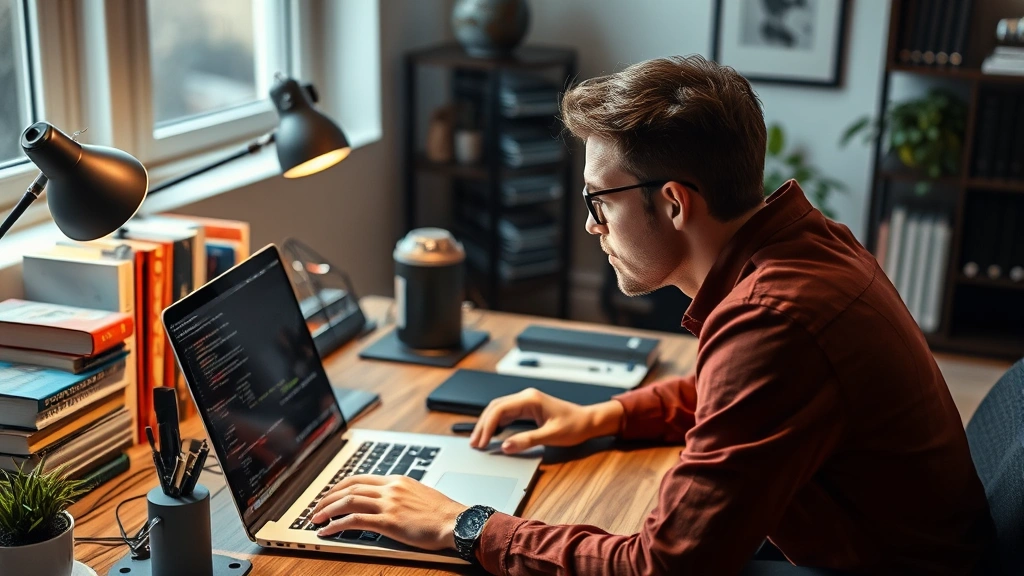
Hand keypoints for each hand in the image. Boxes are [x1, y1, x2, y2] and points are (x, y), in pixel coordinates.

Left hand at [310, 475, 466, 549]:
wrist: (456, 522)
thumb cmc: (443, 514)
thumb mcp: (420, 495)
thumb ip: (401, 495)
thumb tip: (389, 503)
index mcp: (397, 481)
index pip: (361, 478)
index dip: (340, 486)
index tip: (330, 493)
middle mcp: (390, 488)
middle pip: (350, 487)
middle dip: (328, 497)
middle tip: (317, 507)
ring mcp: (388, 504)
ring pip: (348, 501)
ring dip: (327, 510)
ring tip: (316, 519)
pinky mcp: (388, 522)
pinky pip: (354, 520)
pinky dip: (336, 525)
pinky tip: (327, 531)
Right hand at [470, 388, 624, 453]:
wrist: (588, 421)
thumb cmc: (574, 426)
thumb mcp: (551, 436)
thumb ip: (527, 440)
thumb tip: (505, 446)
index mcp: (530, 399)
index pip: (500, 409)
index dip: (487, 426)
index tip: (480, 442)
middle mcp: (526, 397)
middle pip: (495, 408)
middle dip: (482, 425)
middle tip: (474, 443)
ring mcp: (526, 402)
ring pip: (499, 410)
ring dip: (488, 424)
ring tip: (478, 440)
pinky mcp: (528, 408)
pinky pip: (507, 414)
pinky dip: (496, 424)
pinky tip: (491, 434)